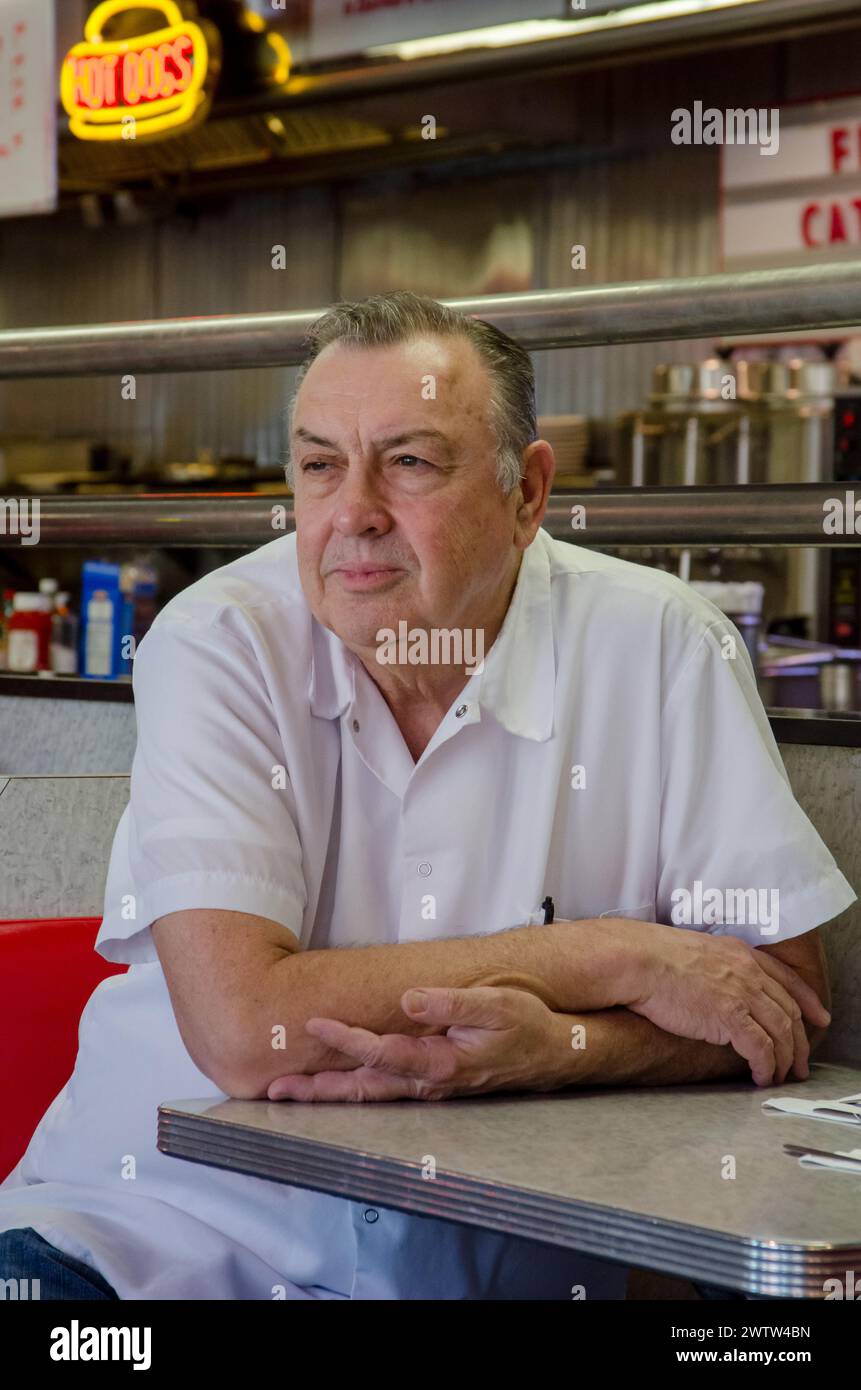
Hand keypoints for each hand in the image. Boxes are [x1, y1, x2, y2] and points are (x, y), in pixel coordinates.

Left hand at [267, 986, 566, 1101]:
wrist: (554, 1054)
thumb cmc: (526, 1026)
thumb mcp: (496, 1005)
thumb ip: (451, 1003)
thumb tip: (409, 999)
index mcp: (442, 1062)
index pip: (382, 1052)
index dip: (346, 1039)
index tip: (315, 1024)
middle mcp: (430, 1082)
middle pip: (364, 1088)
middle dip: (318, 1090)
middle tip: (275, 1090)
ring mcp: (430, 1088)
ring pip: (370, 1095)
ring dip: (328, 1095)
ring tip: (289, 1094)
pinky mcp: (432, 1084)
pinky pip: (384, 1092)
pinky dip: (352, 1092)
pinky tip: (332, 1087)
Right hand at [618, 922, 829, 1085]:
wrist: (637, 960)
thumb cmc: (652, 958)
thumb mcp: (697, 953)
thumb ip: (717, 968)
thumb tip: (719, 991)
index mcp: (740, 953)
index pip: (786, 978)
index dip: (807, 1001)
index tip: (819, 1017)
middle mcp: (748, 971)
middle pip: (788, 1010)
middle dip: (800, 1041)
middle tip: (800, 1063)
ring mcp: (741, 992)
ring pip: (781, 1032)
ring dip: (784, 1060)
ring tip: (780, 1077)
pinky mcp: (729, 1015)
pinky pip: (760, 1048)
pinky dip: (765, 1067)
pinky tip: (760, 1077)